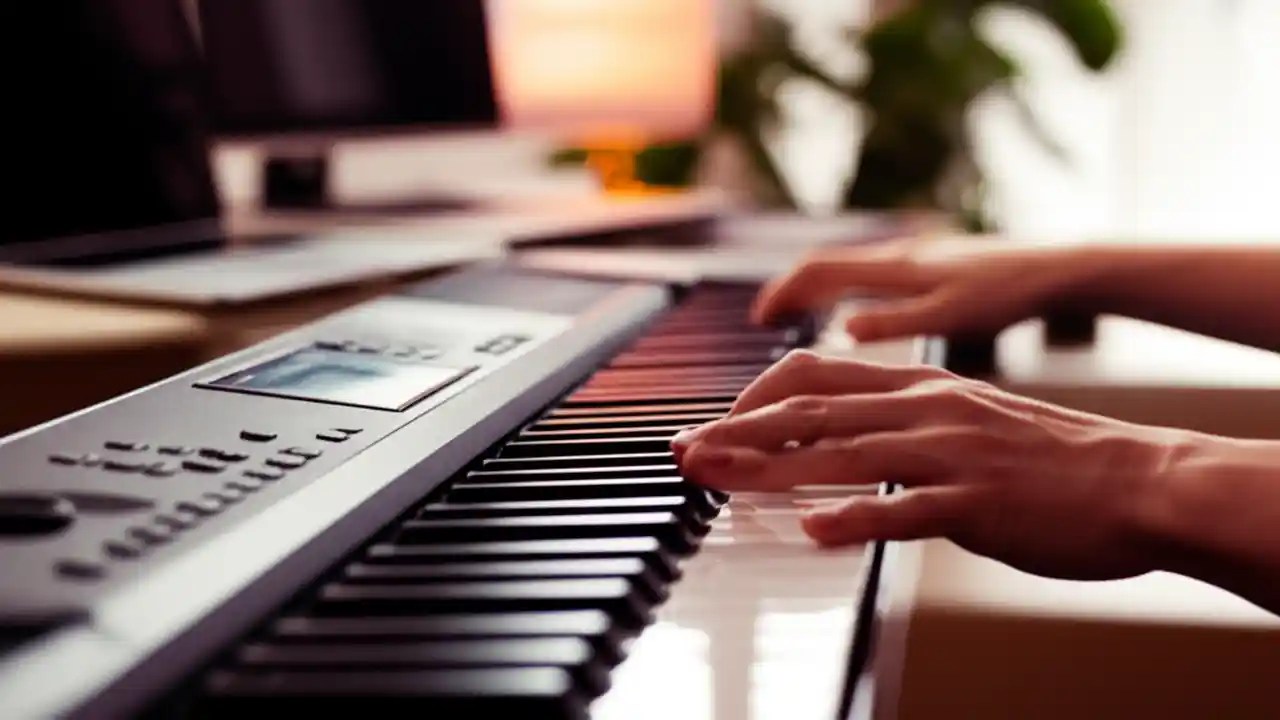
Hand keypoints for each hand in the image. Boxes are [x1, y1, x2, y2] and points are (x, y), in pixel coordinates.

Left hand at [671, 350, 1194, 581]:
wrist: (1135, 480)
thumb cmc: (1047, 458)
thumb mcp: (965, 419)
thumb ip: (903, 423)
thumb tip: (842, 441)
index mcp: (920, 387)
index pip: (815, 376)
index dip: (755, 397)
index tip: (716, 423)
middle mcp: (926, 410)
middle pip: (810, 411)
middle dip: (737, 431)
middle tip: (684, 451)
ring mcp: (951, 454)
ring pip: (842, 454)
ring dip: (769, 468)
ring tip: (716, 479)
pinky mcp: (977, 502)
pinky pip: (906, 510)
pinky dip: (855, 519)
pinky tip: (812, 530)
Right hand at [751, 235, 1099, 341]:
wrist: (1062, 269)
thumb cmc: (1011, 295)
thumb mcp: (951, 317)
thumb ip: (895, 324)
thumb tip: (842, 328)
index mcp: (897, 266)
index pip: (819, 270)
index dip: (783, 292)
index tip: (760, 317)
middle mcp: (901, 255)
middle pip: (829, 265)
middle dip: (792, 290)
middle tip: (767, 319)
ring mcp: (919, 258)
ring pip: (853, 269)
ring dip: (820, 291)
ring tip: (802, 319)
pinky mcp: (937, 266)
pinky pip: (876, 276)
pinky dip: (851, 292)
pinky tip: (862, 316)